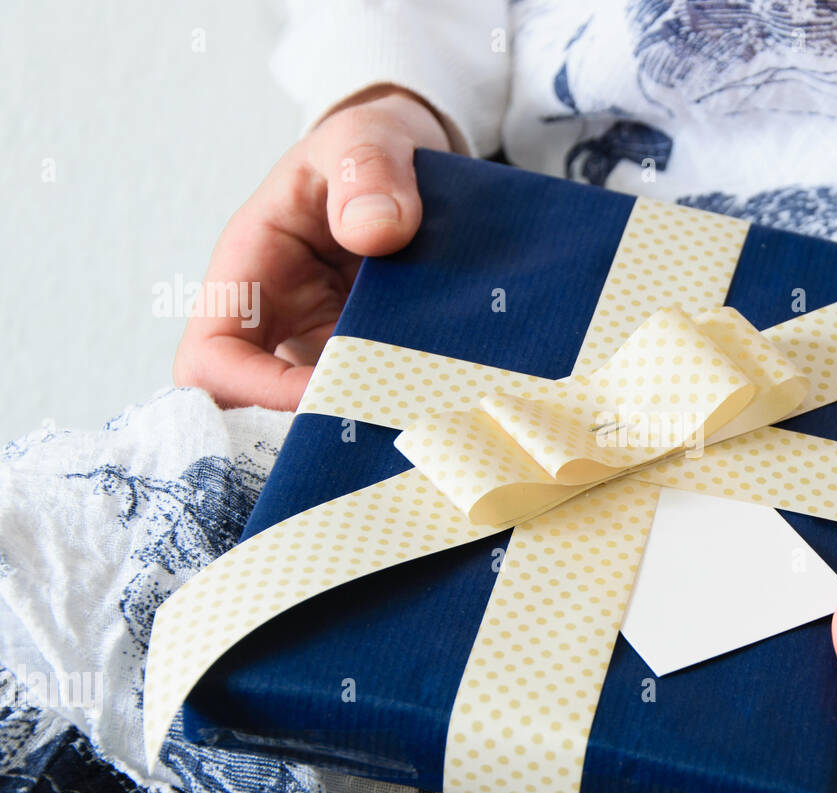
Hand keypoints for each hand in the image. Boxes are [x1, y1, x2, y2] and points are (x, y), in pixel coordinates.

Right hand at [173, 86, 448, 408]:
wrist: (407, 164)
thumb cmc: (367, 150)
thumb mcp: (365, 137)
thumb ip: (368, 169)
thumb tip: (375, 230)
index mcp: (249, 273)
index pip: (211, 361)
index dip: (255, 393)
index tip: (330, 395)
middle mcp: (274, 323)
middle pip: (254, 413)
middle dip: (312, 431)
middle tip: (388, 426)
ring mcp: (320, 348)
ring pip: (319, 419)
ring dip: (365, 428)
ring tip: (425, 425)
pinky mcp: (365, 361)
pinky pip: (371, 404)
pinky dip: (401, 415)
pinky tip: (446, 414)